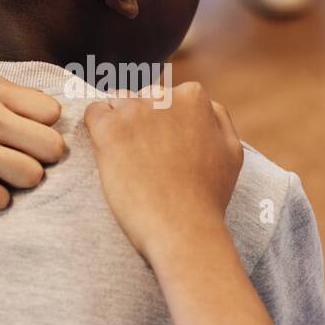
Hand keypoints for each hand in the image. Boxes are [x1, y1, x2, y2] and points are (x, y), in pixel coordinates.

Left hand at [84, 82, 242, 263]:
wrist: (183, 228)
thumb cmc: (208, 197)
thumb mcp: (232, 151)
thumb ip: (218, 118)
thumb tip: (204, 102)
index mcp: (193, 97)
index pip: (167, 96)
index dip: (161, 124)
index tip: (162, 149)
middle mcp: (164, 96)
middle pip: (140, 97)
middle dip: (139, 121)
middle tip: (144, 158)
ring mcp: (135, 110)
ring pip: (115, 103)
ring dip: (118, 124)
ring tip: (127, 158)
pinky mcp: (109, 129)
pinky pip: (93, 112)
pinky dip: (96, 128)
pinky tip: (108, 152)